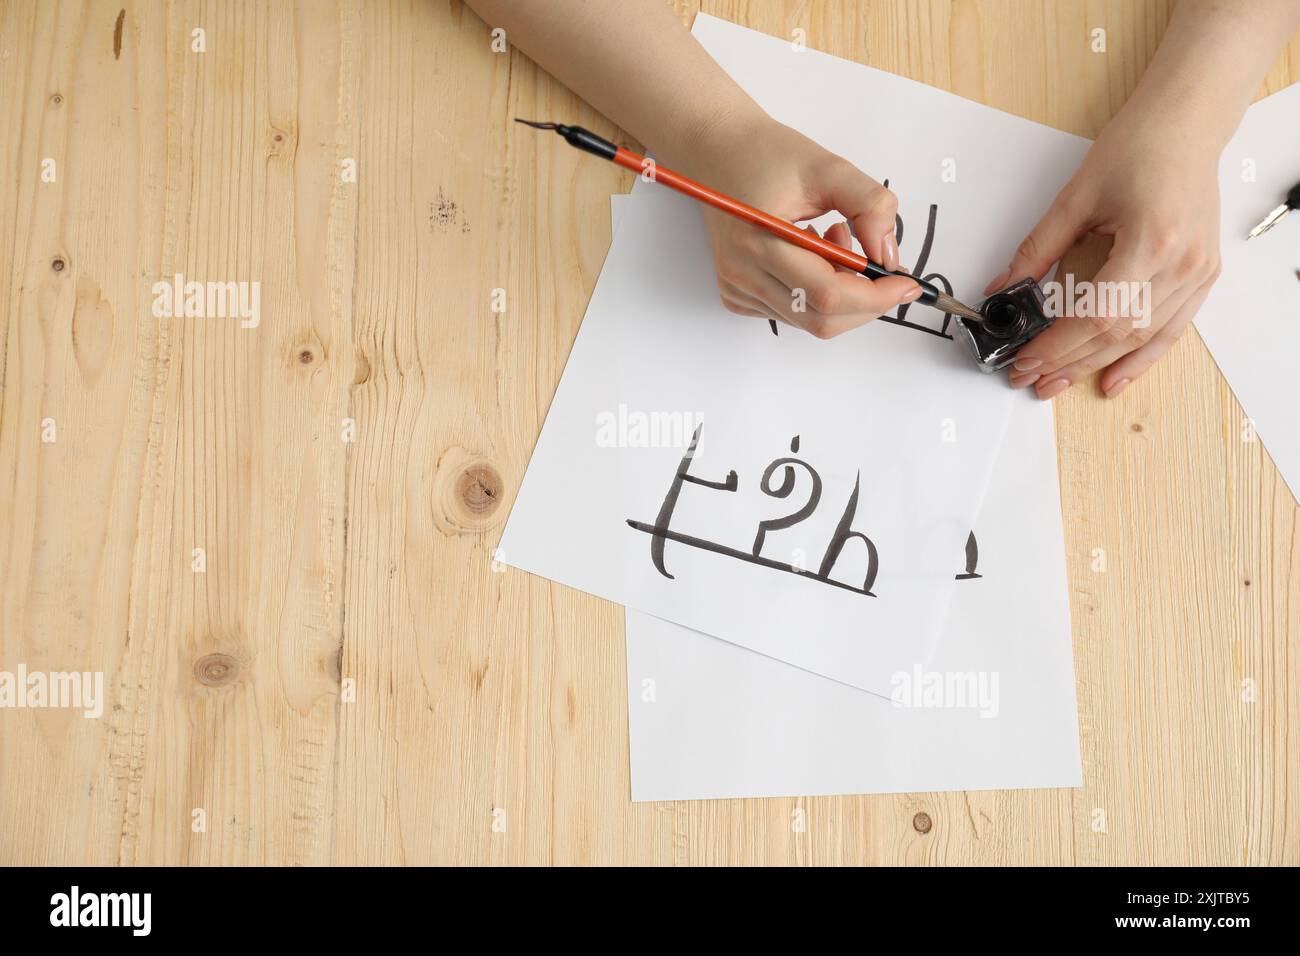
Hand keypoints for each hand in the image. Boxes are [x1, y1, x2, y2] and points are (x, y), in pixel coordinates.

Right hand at [674, 116, 922, 337]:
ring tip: (836, 240)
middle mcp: (742, 273)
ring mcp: (736, 288)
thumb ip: (871, 206)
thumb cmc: (768, 155)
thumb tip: (889, 257)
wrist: (718, 153)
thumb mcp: (831, 168)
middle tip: (888, 273)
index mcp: (759, 240)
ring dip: (841, 292)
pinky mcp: (737, 294)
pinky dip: (818, 293)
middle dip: (866, 303)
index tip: (906, 283)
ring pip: (809, 320)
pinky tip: (814, 253)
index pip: (828, 294)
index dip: (875, 296)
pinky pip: (792, 313)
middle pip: (821, 319)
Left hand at [988, 114, 1221, 398]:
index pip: (1096, 314)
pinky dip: (1140, 359)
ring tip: (1056, 383)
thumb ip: (1036, 250)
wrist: (1186, 125)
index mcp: (1150, 241)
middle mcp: (1181, 263)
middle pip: (1117, 333)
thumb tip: (1001, 288)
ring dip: (1095, 365)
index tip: (1025, 358)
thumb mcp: (1075, 198)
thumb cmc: (1138, 148)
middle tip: (1029, 376)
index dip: (1057, 344)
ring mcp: (1197, 273)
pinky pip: (1170, 331)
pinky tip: (1112, 380)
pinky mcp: (1203, 276)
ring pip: (1141, 339)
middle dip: (1067, 361)